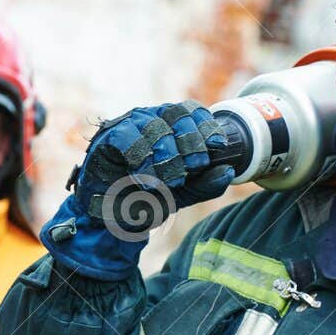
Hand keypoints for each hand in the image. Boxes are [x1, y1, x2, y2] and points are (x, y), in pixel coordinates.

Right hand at [42, 101, 234, 280]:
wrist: (111, 223)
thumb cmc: (144, 202)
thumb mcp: (182, 194)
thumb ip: (205, 184)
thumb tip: (229, 171)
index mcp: (167, 127)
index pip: (191, 111)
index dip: (206, 126)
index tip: (218, 146)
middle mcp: (147, 120)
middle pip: (176, 115)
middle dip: (191, 141)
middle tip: (194, 167)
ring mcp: (126, 127)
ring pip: (153, 126)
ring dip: (167, 155)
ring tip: (171, 182)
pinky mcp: (105, 140)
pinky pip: (127, 137)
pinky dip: (140, 157)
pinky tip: (146, 179)